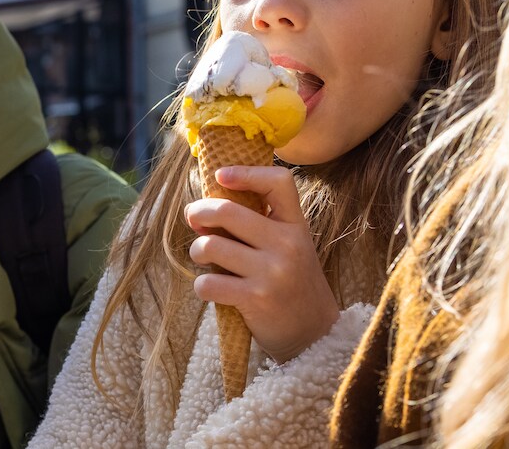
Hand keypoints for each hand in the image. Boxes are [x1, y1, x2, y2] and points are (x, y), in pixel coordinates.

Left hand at [186, 165, 338, 363]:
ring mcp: (272, 272)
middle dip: (199, 212)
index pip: (279, 182)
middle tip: (193, 220)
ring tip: (203, 258)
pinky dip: (201, 285)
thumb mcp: (289, 248)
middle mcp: (287, 244)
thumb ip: (259, 226)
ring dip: (197, 251)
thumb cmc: (292, 285)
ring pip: (210, 245)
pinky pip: (208, 283)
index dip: (247, 172)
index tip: (221, 176)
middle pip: (228, 211)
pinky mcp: (256, 299)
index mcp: (296, 225)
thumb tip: (201, 210)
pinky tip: (210, 288)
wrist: (315, 336)